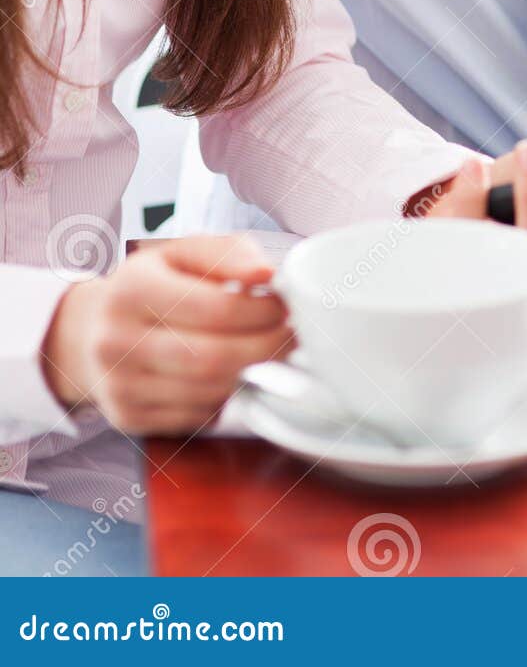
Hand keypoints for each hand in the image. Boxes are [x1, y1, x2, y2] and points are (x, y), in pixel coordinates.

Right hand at [40, 234, 294, 434]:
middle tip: (291, 334)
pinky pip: (195, 416)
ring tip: (268, 351)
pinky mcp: (127, 418)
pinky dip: (223, 398)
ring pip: (208, 391)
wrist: (90, 333)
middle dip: (266, 347)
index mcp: (132, 289)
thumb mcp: (180, 253)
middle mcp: (117, 340)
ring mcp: (119, 385)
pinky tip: (229, 375)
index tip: (283, 305)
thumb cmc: (148, 287)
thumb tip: (266, 273)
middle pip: (214, 358)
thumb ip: (228, 253)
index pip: (215, 309)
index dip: (261, 310)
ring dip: (250, 373)